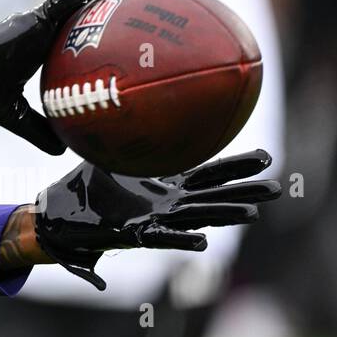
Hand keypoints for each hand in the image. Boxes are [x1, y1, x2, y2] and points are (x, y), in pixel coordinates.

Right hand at [0, 0, 136, 153]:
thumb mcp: (15, 115)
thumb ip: (37, 129)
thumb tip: (62, 149)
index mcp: (36, 53)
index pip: (71, 41)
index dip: (93, 35)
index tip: (117, 34)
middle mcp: (40, 34)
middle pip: (79, 16)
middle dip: (106, 6)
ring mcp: (38, 23)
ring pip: (77, 1)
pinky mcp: (36, 18)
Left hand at [33, 149, 282, 290]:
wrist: (60, 214)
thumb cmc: (84, 186)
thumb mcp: (105, 153)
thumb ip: (120, 133)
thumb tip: (122, 94)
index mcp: (164, 185)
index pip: (207, 173)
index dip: (234, 166)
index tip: (265, 157)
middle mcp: (166, 204)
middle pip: (213, 195)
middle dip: (243, 192)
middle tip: (276, 188)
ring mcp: (153, 220)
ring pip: (195, 218)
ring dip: (221, 215)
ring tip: (251, 214)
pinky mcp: (135, 235)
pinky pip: (162, 238)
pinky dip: (181, 240)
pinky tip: (202, 242)